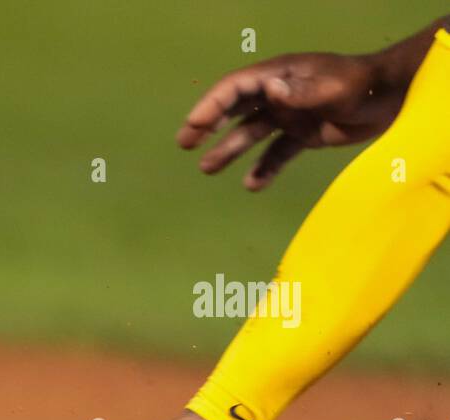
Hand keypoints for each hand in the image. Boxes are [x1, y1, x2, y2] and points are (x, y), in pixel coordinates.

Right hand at [176, 51, 400, 190]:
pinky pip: (277, 153)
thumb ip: (300, 91)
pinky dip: (264, 169)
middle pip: (235, 108)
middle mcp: (279, 94)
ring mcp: (289, 115)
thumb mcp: (332, 87)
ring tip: (207, 169)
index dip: (212, 106)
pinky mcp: (303, 135)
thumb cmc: (362, 85)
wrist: (392, 97)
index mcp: (280, 76)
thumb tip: (268, 90)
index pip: (236, 89)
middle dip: (208, 124)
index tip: (194, 126)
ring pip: (251, 133)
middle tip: (184, 143)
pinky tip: (253, 185)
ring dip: (229, 150)